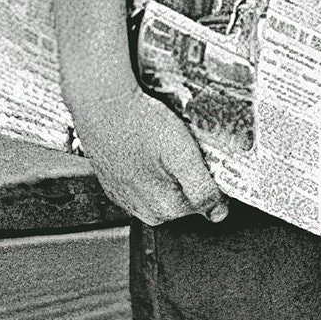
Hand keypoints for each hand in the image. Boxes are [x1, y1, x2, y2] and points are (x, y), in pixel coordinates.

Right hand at [70, 79, 228, 226]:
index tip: (208, 160)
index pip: (204, 205)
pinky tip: (149, 153)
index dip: (212, 180)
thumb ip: (201, 188)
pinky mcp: (113, 185)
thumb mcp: (183, 154)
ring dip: (171, 175)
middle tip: (186, 150)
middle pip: (183, 202)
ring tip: (165, 149)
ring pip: (163, 194)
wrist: (103, 105)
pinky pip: (142, 186)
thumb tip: (218, 214)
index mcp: (162, 208)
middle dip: (191, 178)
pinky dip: (151, 172)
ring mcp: (125, 198)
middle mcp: (142, 210)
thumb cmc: (140, 124)